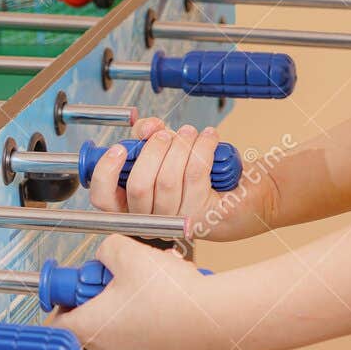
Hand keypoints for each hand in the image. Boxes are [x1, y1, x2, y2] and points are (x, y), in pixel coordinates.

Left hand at [51, 235, 228, 349]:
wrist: (218, 321)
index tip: (77, 287)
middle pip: (94, 323)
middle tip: (125, 278)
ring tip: (158, 285)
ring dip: (134, 308)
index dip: (64, 300)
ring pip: (125, 331)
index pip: (57, 323)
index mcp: (91, 330)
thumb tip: (107, 254)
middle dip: (107, 298)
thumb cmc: (172, 294)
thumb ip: (106, 250)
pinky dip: (157, 323)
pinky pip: (150, 342)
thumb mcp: (128, 253)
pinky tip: (174, 302)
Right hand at [87, 118, 266, 239]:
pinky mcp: (204, 217)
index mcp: (134, 206)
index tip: (120, 149)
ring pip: (167, 179)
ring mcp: (177, 222)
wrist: (247, 190)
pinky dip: (202, 147)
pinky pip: (195, 174)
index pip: (103, 199)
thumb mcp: (166, 150)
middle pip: (138, 185)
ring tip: (190, 133)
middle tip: (166, 134)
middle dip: (152, 150)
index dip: (106, 173)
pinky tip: (209, 137)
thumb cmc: (201, 171)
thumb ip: (147, 135)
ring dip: (180, 146)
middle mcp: (153, 220)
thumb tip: (147, 127)